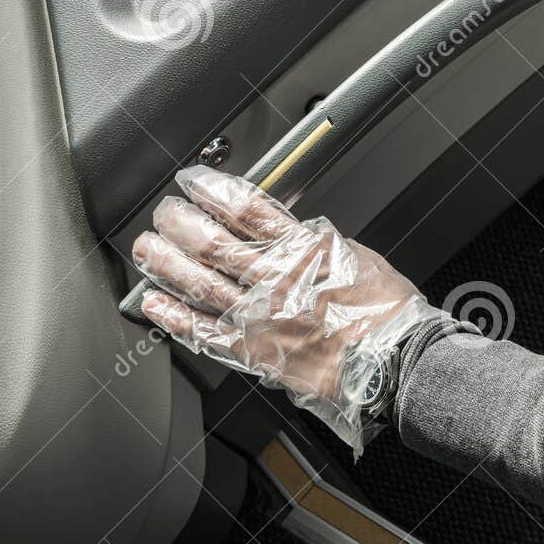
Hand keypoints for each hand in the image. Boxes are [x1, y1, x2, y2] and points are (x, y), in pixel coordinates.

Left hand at [132, 166, 438, 446]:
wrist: (396, 361)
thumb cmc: (385, 312)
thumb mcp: (356, 255)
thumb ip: (314, 243)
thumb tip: (286, 230)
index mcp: (303, 249)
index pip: (246, 208)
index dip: (213, 190)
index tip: (194, 182)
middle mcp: (275, 280)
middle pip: (212, 242)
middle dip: (180, 223)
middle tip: (164, 213)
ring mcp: (260, 317)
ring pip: (200, 282)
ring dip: (166, 263)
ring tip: (148, 248)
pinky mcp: (255, 353)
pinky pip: (204, 332)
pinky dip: (175, 317)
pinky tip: (155, 304)